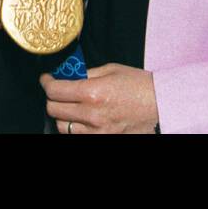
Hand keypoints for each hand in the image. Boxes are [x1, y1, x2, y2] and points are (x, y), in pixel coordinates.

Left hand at [40, 64, 157, 133]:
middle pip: (53, 109)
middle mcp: (92, 114)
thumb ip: (86, 73)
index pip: (55, 91)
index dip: (46, 83)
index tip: (47, 79)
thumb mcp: (111, 69)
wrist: (160, 103)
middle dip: (51, 98)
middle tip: (57, 91)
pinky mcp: (103, 139)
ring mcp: (97, 131)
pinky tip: (80, 118)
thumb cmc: (138, 84)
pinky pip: (77, 136)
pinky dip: (74, 127)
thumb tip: (67, 74)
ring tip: (69, 106)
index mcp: (93, 92)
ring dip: (61, 115)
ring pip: (62, 126)